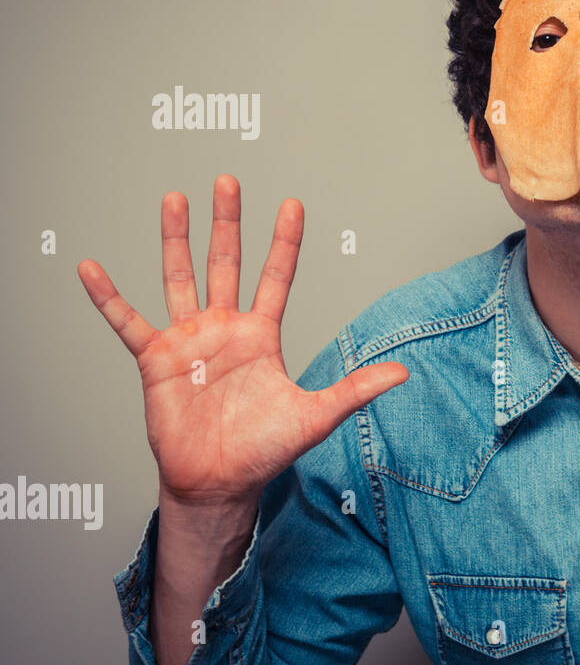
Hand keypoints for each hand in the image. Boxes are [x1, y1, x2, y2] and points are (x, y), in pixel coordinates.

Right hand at [77, 174, 408, 507]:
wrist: (219, 483)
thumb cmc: (264, 451)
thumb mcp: (316, 416)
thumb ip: (355, 389)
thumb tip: (403, 373)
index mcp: (262, 336)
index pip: (275, 277)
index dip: (284, 241)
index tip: (292, 204)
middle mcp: (225, 329)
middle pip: (226, 263)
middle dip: (227, 222)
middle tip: (228, 180)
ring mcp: (189, 340)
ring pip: (180, 277)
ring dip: (175, 239)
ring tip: (174, 198)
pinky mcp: (155, 360)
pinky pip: (127, 321)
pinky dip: (108, 297)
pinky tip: (92, 268)